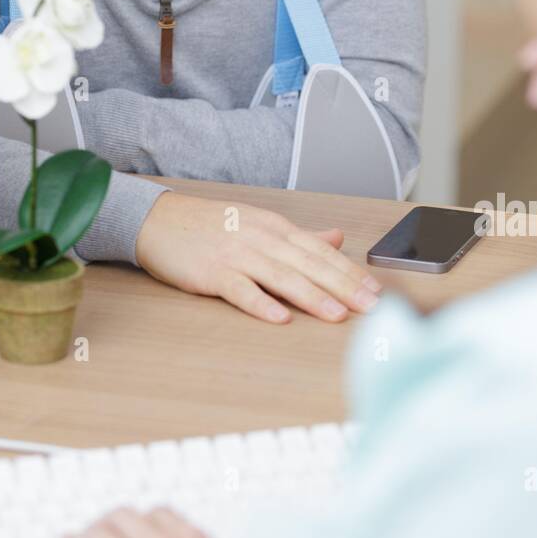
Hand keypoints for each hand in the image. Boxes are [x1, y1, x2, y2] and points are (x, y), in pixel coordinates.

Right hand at [135, 191, 380, 322]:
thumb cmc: (211, 225)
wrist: (159, 220)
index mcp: (276, 228)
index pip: (321, 252)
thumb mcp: (260, 224)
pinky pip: (240, 290)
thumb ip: (300, 236)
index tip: (377, 291)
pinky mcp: (212, 273)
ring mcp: (236, 255)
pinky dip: (261, 304)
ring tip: (338, 315)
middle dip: (344, 287)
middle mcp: (261, 239)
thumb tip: (337, 238)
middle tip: (373, 307)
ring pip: (281, 277)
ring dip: (312, 297)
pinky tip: (280, 317)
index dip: (351, 272)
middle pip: (309, 264)